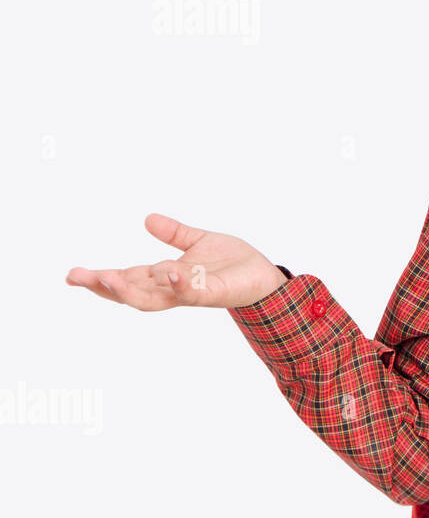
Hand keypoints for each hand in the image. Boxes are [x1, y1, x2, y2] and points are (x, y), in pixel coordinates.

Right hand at [65, 213, 287, 310]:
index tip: (73, 274)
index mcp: (166, 275)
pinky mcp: (215, 293)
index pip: (128, 278)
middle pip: (132, 292)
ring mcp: (193, 292)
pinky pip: (194, 292)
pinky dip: (180, 284)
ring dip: (130, 291)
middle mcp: (174, 288)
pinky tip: (169, 272)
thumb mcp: (198, 242)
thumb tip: (147, 218)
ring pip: (155, 298)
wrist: (265, 277)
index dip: (101, 278)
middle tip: (76, 277)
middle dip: (103, 286)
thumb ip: (174, 233)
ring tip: (107, 278)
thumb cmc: (233, 264)